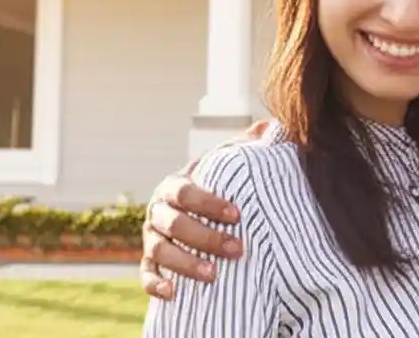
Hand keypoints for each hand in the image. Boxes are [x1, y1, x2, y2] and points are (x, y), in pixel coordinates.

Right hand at [139, 120, 269, 299]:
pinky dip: (155, 284)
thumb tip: (272, 125)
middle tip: (237, 249)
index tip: (237, 215)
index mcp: (174, 185)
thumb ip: (246, 145)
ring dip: (184, 264)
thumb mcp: (227, 163)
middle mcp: (158, 211)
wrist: (192, 208)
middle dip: (205, 238)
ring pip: (159, 251)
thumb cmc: (215, 185)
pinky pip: (145, 274)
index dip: (209, 203)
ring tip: (213, 275)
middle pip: (174, 225)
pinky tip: (174, 293)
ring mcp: (150, 237)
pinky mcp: (148, 261)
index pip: (186, 192)